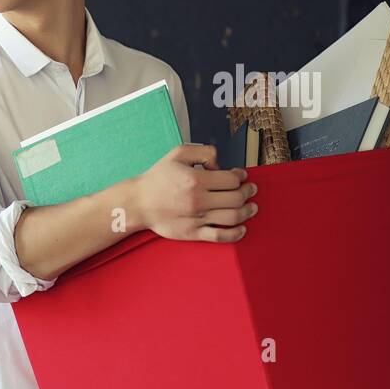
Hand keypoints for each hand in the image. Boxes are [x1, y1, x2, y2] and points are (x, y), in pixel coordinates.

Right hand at [130, 143, 257, 241]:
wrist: (137, 203)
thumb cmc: (157, 178)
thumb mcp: (177, 154)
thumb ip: (203, 152)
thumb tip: (220, 164)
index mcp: (195, 179)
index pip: (232, 179)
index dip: (241, 177)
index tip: (241, 176)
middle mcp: (198, 200)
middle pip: (236, 198)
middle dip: (248, 192)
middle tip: (250, 190)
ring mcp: (196, 218)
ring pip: (233, 217)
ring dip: (248, 211)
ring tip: (252, 208)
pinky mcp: (192, 233)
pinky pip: (220, 236)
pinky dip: (236, 233)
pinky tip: (242, 228)